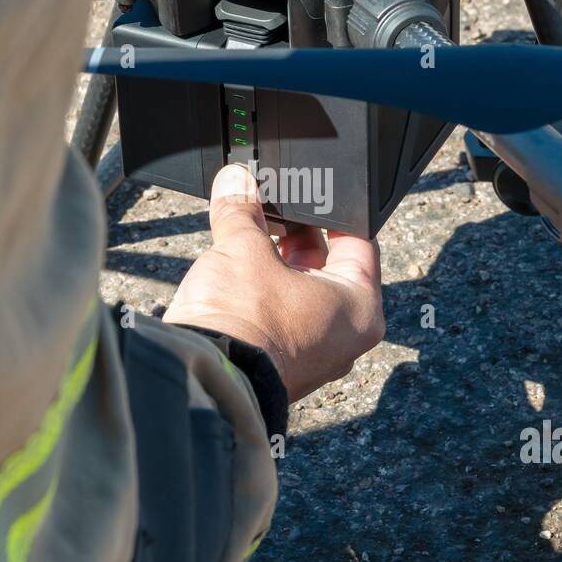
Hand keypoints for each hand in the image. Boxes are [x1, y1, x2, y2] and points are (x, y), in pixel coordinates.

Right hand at [164, 164, 385, 400]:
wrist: (202, 380)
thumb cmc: (244, 323)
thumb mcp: (243, 249)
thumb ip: (242, 210)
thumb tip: (236, 181)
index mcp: (359, 307)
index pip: (359, 242)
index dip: (333, 210)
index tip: (310, 191)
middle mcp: (343, 336)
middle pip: (326, 265)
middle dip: (294, 234)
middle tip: (268, 206)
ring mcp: (311, 354)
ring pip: (299, 291)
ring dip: (273, 262)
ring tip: (245, 234)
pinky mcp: (279, 363)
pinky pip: (278, 316)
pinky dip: (260, 292)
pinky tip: (234, 271)